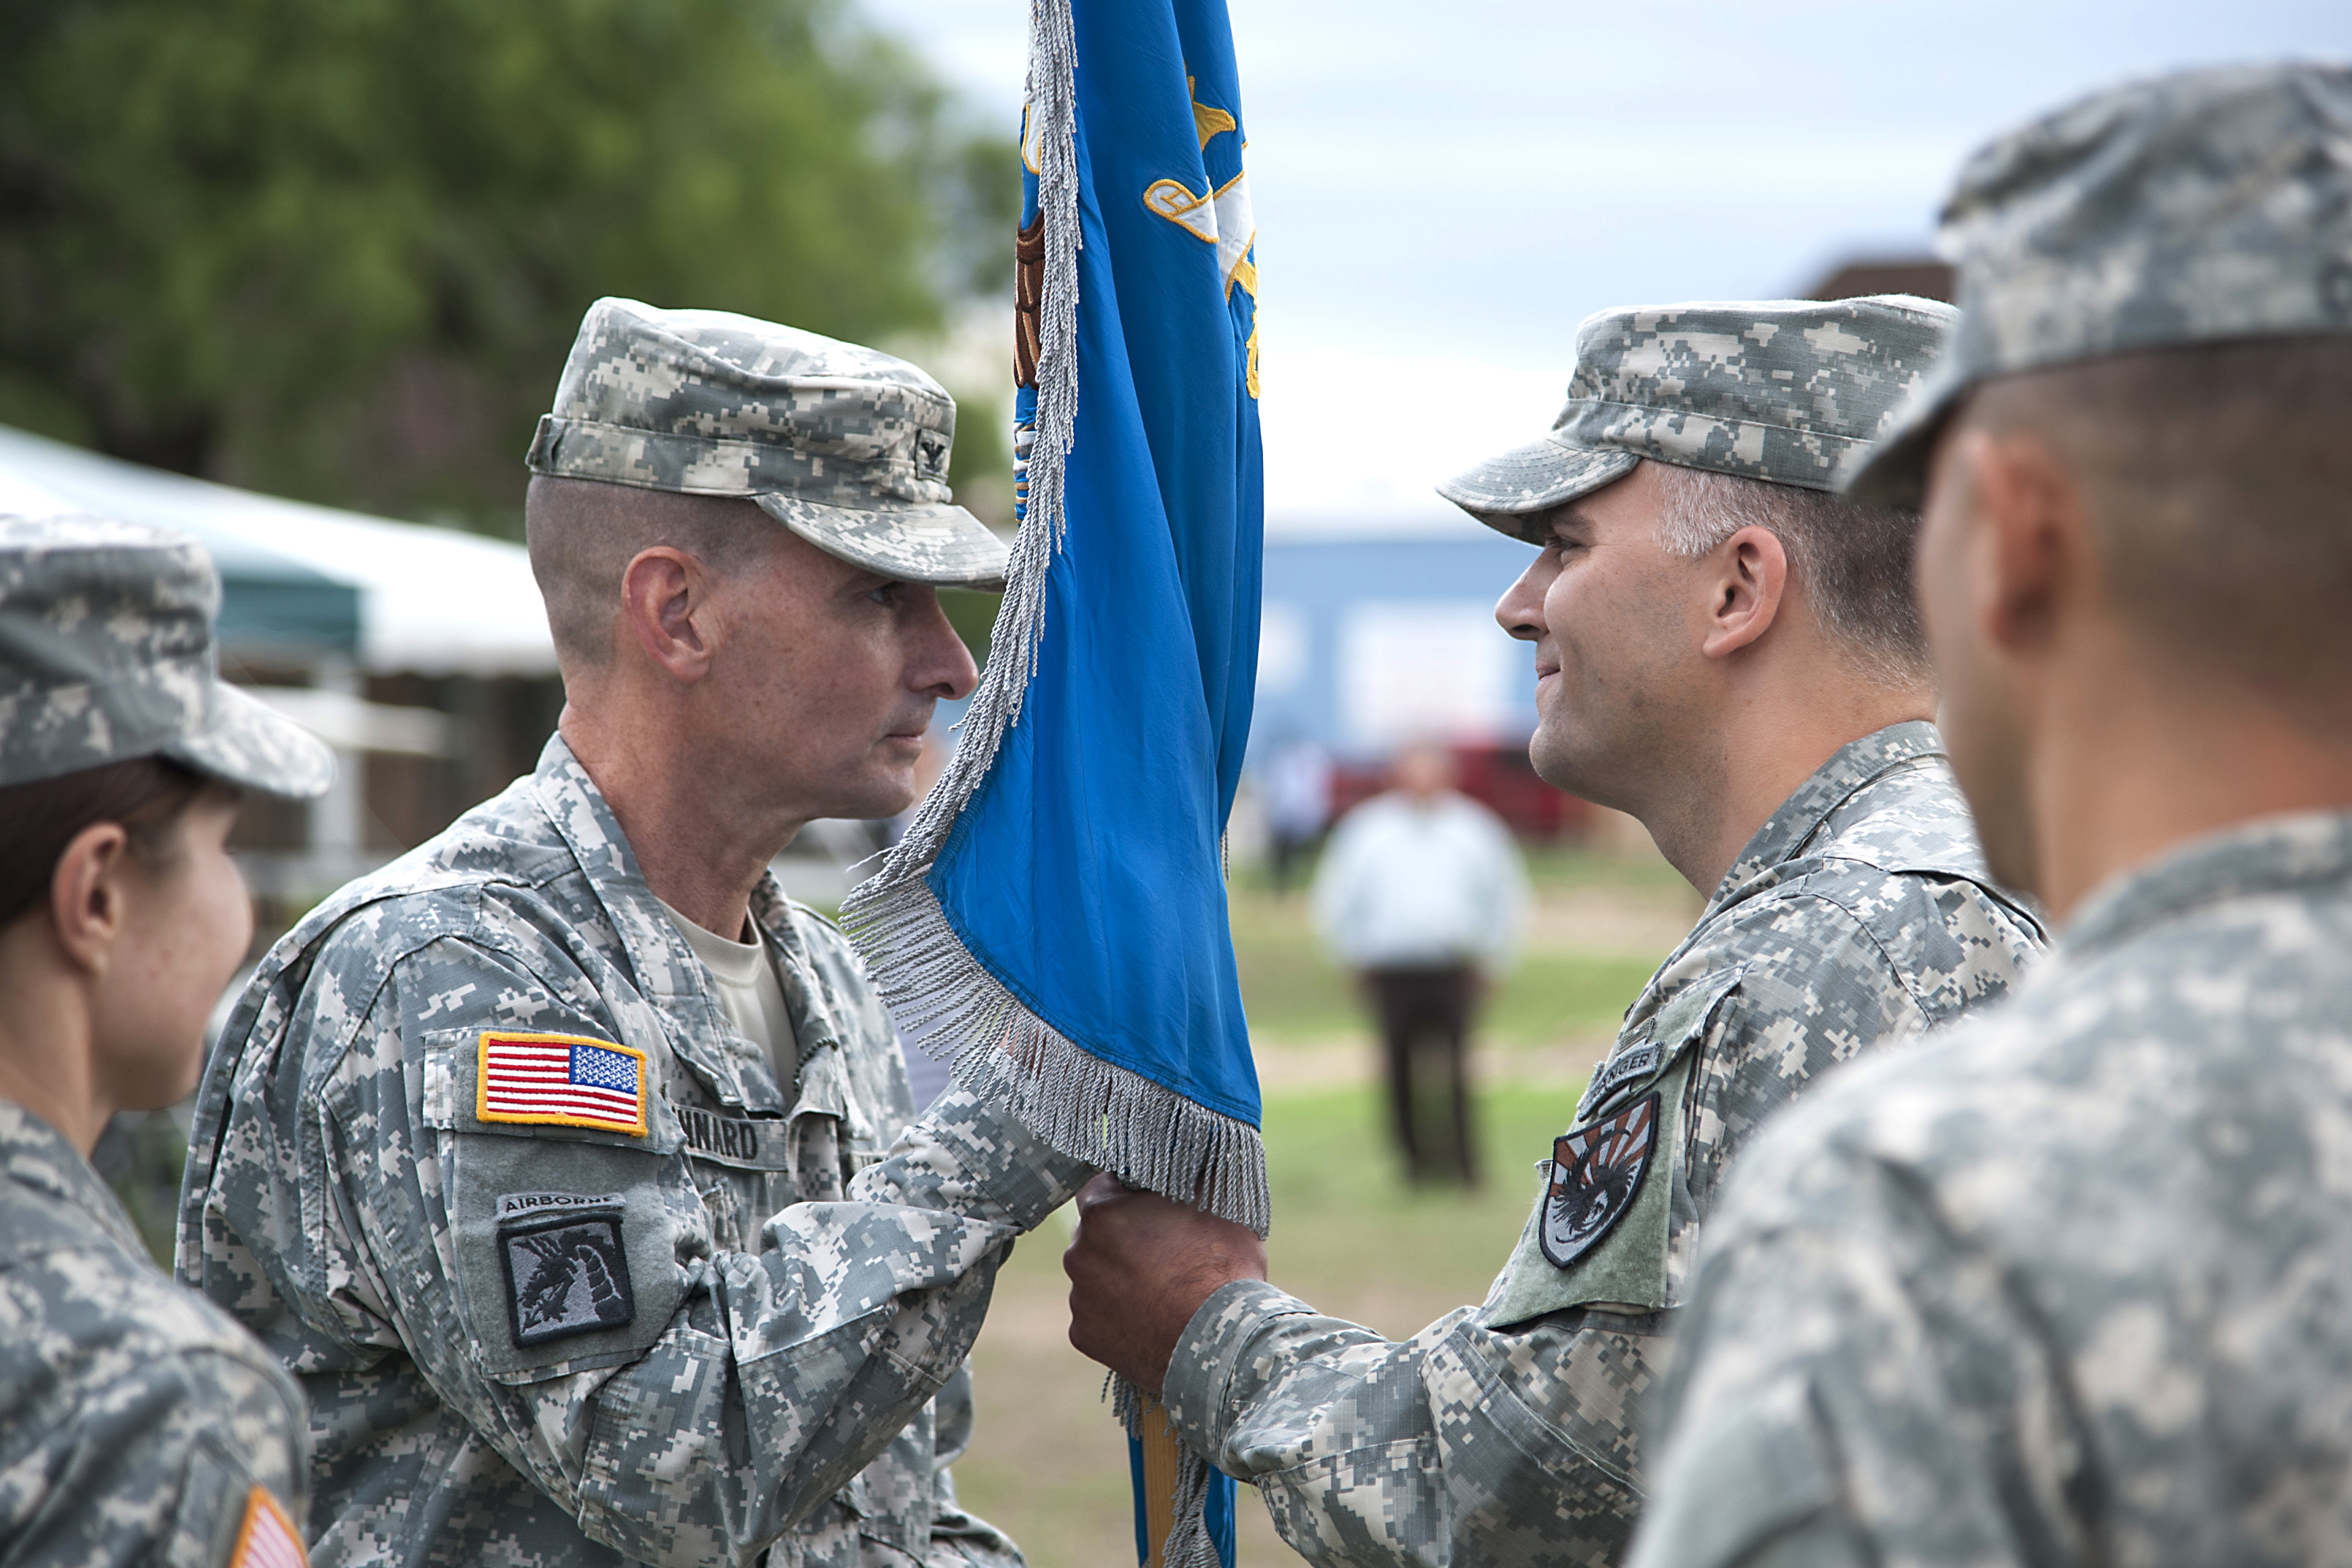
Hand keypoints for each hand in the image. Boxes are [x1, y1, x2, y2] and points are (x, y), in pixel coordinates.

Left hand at [1063, 1173, 1267, 1396]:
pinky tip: (1151, 1318)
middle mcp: (1079, 1251)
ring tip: (1162, 1289)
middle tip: (1164, 1249)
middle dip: (1123, 1236)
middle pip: (1096, 1232)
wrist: (1221, 1343)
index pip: (1101, 1184)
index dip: (1129, 1190)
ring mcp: (1079, 1297)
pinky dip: (1118, 1315)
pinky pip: (1098, 1316)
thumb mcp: (1216, 1201)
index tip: (1151, 1201)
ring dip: (1120, 1276)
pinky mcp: (1084, 1335)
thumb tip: (1194, 1143)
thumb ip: (1189, 1171)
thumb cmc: (1222, 1266)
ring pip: (1097, 1275)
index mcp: (1102, 1210)